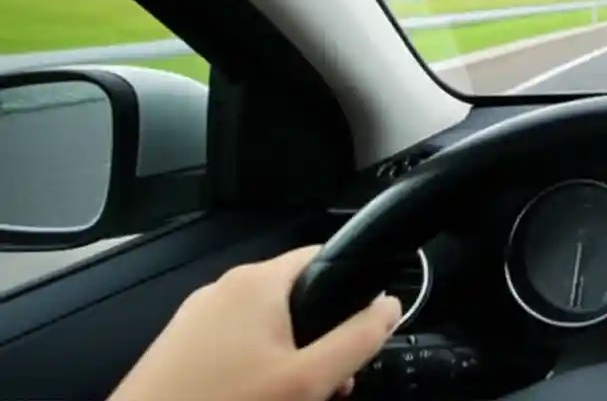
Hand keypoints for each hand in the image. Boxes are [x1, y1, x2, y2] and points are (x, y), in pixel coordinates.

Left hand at [109, 246, 400, 400]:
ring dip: (292, 358)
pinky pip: (234, 345)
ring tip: (297, 398)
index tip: (362, 333)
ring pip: (265, 326)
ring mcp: (195, 319)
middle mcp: (222, 289)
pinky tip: (259, 399)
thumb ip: (357, 338)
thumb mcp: (308, 380)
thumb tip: (388, 305)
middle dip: (322, 338)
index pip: (322, 257)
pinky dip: (256, 368)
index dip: (351, 290)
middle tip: (330, 385)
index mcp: (256, 282)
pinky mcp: (178, 348)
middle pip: (295, 297)